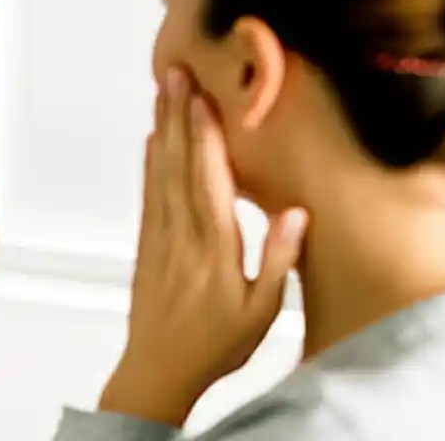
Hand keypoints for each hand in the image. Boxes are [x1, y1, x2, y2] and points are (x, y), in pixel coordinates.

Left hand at [99, 67, 307, 426]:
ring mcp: (160, 236)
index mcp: (214, 247)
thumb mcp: (262, 312)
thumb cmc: (214, 345)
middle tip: (175, 73)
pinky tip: (152, 139)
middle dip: (179, 116)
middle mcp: (183, 234)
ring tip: (163, 91)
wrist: (157, 370)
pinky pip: (149, 193)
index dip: (206, 137)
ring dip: (163, 128)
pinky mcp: (147, 244)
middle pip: (180, 164)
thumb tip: (297, 215)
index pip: (209, 180)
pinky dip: (150, 162)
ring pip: (161, 171)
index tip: (205, 99)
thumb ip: (279, 261)